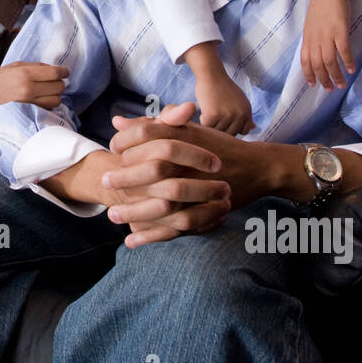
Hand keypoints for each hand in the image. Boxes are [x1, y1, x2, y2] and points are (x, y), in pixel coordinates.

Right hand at [0, 61, 68, 117]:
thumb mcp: (12, 67)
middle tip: (52, 81)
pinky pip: (47, 110)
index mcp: (24, 74)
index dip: (64, 72)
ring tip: (45, 92)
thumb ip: (34, 67)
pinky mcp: (28, 116)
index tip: (65, 72)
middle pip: (59, 87)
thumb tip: (54, 69)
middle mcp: (29, 90)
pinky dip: (47, 105)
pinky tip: (40, 101)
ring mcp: (29, 105)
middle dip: (58, 83)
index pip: (55, 73)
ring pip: (57, 101)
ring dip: (54, 96)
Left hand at [105, 101, 301, 245]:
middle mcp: (188, 160)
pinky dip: (150, 235)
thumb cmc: (217, 146)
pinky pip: (173, 226)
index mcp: (183, 136)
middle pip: (147, 168)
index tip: (112, 152)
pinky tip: (132, 239)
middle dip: (122, 179)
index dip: (122, 143)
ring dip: (131, 211)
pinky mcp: (203, 210)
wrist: (256, 167)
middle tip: (105, 184)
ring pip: (158, 201)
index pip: (143, 134)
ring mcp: (197, 187)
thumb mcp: (186, 130)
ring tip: (113, 216)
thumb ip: (151, 125)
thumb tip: (116, 123)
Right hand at [194, 67, 254, 134]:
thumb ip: (245, 114)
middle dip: (220, 128)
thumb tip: (254, 128)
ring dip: (210, 124)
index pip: (243, 132)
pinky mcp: (213, 115)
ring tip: (209, 110)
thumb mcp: (239, 99)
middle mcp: (240, 114)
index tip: (224, 121)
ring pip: (217, 132)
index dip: (232, 128)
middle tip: (213, 115)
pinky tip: (204, 110)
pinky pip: (206, 127)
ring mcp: (227, 115)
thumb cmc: (222, 86)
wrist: (211, 74)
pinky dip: (202, 120)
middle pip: (229, 134)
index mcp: (247, 111)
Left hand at [301, 0, 354, 89]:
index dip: (308, 74)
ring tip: (342, 84)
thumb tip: (316, 52)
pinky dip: (347, 61)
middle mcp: (315, 39)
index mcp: (307, 38)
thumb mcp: (311, 25)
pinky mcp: (340, 30)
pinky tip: (351, 69)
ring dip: (336, 75)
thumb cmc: (321, 6)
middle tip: (331, 89)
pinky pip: (343, 50)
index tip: (313, 85)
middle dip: (323, 79)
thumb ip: (313, 39)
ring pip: (329, 61)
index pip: (305, 61)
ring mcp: (327, 35)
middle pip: (317, 65)